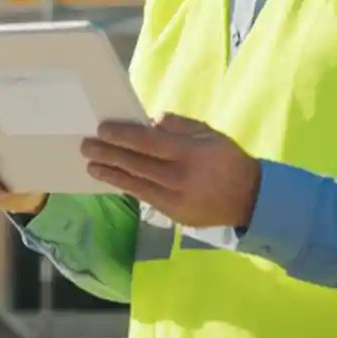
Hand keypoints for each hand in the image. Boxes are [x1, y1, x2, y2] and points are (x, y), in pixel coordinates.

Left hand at [81, 113, 260, 227]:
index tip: (102, 129)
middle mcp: (179, 178)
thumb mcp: (209, 134)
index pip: (148, 143)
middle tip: (86, 147)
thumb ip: (179, 126)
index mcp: (189, 153)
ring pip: (136, 184)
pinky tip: (113, 180)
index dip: (122, 136)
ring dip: (111, 174)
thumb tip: (149, 121)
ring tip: (91, 166)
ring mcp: (175, 200)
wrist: (250, 199)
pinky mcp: (173, 215)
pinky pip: (145, 198)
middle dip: (108, 154)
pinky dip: (128, 187)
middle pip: (136, 164)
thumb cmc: (227, 159)